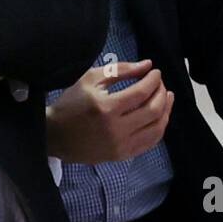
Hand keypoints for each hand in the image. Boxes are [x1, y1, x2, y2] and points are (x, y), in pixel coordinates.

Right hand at [46, 60, 174, 163]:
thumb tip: (147, 65)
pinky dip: (159, 128)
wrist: (55, 135)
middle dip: (162, 93)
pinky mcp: (122, 155)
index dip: (153, 80)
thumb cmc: (71, 103)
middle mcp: (116, 129)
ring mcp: (120, 145)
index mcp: (106, 107)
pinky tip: (159, 117)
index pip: (142, 92)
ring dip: (166, 111)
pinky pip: (150, 143)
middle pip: (153, 110)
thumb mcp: (90, 79)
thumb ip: (120, 70)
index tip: (155, 72)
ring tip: (166, 98)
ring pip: (157, 128)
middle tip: (160, 83)